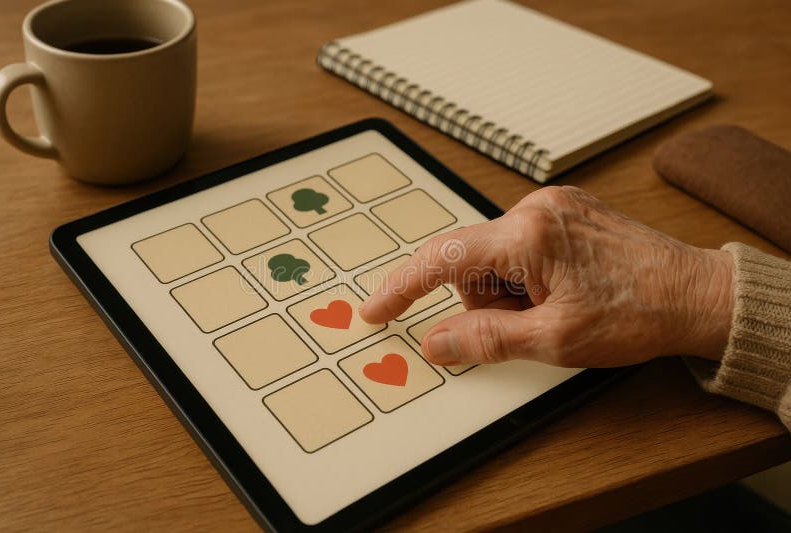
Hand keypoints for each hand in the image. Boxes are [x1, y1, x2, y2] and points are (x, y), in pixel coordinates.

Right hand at [359, 186, 733, 367]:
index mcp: (529, 234)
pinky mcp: (565, 212)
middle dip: (485, 301)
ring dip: (509, 292)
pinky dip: (525, 277)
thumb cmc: (638, 313)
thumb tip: (436, 342)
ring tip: (555, 310)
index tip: (376, 309)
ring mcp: (553, 206)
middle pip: (470, 261)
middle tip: (528, 325)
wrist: (698, 294)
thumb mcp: (555, 339)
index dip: (402, 286)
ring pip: (495, 258)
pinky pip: (520, 247)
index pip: (443, 257)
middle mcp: (536, 208)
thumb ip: (485, 339)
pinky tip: (561, 292)